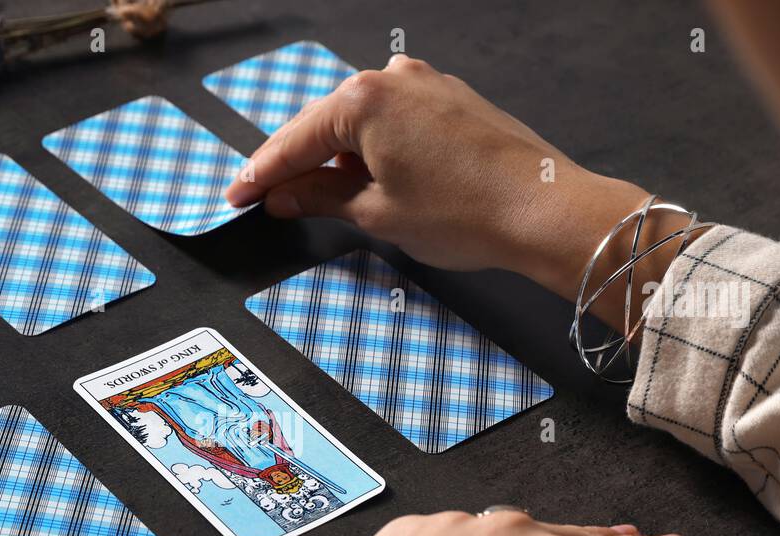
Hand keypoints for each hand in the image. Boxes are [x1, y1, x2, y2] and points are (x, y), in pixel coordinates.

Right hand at [224, 55, 692, 326]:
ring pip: (360, 121)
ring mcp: (426, 84)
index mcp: (362, 100)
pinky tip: (360, 176)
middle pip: (324, 123)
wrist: (542, 209)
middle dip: (294, 162)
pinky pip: (393, 121)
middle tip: (263, 195)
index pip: (295, 141)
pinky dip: (369, 148)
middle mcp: (392, 78)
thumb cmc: (461, 214)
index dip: (261, 174)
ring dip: (333, 156)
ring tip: (309, 193)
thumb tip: (282, 197)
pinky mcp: (451, 99)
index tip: (236, 196)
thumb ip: (320, 198)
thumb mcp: (376, 213)